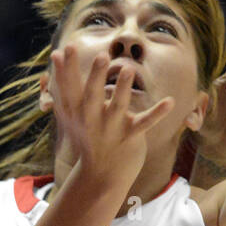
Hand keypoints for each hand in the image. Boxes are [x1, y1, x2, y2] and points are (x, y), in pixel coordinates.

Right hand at [46, 44, 173, 191]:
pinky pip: (145, 123)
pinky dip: (157, 113)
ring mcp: (111, 128)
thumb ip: (62, 88)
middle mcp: (91, 119)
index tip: (62, 50)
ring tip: (127, 69)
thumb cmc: (86, 138)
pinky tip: (171, 102)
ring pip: (118, 106)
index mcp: (76, 113)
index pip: (69, 88)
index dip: (65, 70)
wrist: (100, 176)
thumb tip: (55, 56)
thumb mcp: (70, 116)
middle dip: (95, 76)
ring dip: (122, 89)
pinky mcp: (130, 137)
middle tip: (101, 54)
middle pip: (92, 95)